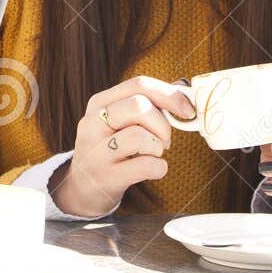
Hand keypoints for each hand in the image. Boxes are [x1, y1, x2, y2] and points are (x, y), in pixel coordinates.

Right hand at [52, 77, 195, 216]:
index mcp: (99, 103)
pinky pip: (144, 166)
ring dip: (158, 146)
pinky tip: (154, 169)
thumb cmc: (111, 147)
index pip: (139, 85)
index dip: (170, 95)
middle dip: (163, 124)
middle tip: (165, 139)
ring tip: (154, 153)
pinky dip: (159, 167)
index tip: (188, 111)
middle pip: (139, 106)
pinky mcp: (106, 177)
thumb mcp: (121, 120)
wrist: (83, 187)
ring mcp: (96, 152)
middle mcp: (92, 124)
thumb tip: (183, 85)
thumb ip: (149, 101)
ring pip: (138, 136)